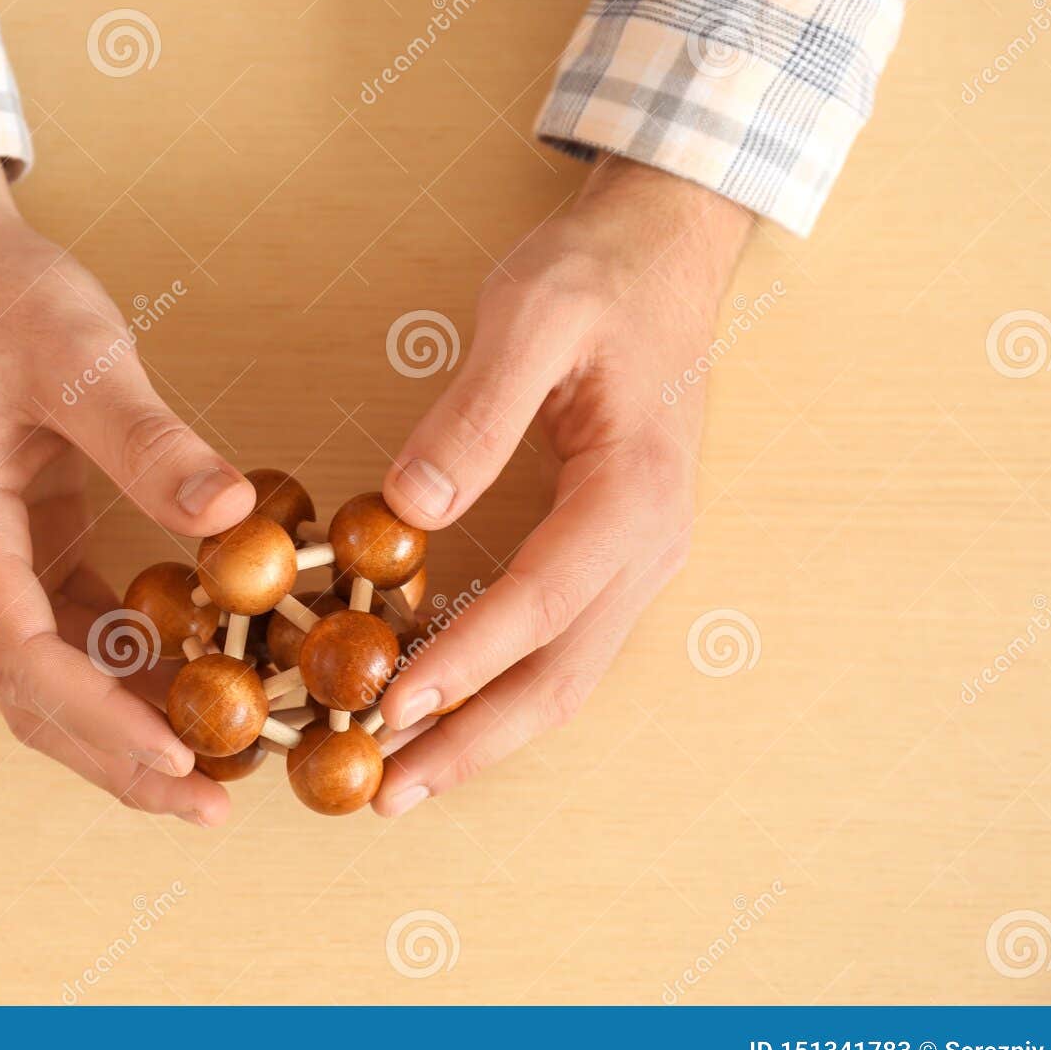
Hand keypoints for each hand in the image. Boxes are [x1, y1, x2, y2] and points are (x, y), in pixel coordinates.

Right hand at [0, 158, 253, 825]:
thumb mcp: (78, 357)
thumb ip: (147, 441)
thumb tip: (228, 521)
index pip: (26, 659)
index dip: (104, 718)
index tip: (183, 757)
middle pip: (37, 700)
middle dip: (122, 759)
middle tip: (212, 806)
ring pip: (57, 681)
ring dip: (132, 726)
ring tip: (221, 764)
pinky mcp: (26, 554)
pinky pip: (79, 634)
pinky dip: (134, 668)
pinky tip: (202, 680)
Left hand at [375, 158, 753, 815]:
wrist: (664, 256)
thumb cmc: (598, 279)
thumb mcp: (531, 317)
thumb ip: (476, 413)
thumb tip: (410, 507)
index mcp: (633, 493)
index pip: (540, 601)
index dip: (464, 661)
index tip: (387, 707)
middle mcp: (648, 546)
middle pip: (560, 675)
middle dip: (473, 740)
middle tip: (386, 792)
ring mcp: (636, 558)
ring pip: (564, 675)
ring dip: (485, 730)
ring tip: (402, 775)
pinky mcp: (610, 556)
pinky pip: (558, 643)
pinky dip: (498, 686)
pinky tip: (439, 704)